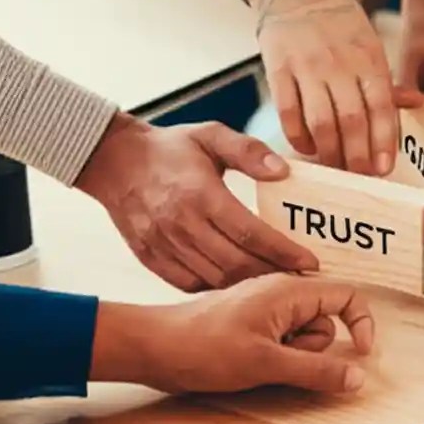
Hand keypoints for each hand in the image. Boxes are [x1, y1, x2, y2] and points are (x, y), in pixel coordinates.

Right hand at [75, 114, 318, 291]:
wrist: (113, 160)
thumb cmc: (170, 148)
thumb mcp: (211, 134)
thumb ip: (249, 151)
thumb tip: (284, 171)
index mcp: (200, 194)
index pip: (251, 234)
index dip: (284, 253)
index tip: (310, 262)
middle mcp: (180, 225)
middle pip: (236, 265)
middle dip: (273, 275)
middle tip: (300, 277)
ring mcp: (163, 245)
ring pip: (214, 280)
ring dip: (247, 286)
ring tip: (276, 283)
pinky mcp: (150, 258)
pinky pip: (188, 285)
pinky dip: (215, 288)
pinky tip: (237, 283)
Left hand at [91, 275, 373, 393]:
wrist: (150, 348)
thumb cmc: (203, 349)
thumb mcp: (266, 364)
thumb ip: (317, 370)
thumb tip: (358, 377)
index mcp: (289, 290)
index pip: (347, 296)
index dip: (362, 324)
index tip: (362, 354)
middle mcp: (280, 293)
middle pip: (325, 322)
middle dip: (312, 349)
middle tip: (275, 358)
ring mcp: (264, 308)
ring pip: (303, 336)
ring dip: (290, 356)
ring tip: (255, 361)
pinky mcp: (251, 323)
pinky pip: (282, 340)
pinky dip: (275, 356)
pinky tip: (247, 362)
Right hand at [229, 0, 404, 175]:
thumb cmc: (338, 20)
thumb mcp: (370, 43)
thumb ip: (386, 79)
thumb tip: (416, 105)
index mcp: (369, 58)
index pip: (382, 109)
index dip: (383, 143)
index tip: (384, 169)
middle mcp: (340, 64)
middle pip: (353, 122)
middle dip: (358, 157)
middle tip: (360, 178)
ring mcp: (308, 67)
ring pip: (321, 123)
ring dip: (330, 153)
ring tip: (335, 169)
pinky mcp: (278, 69)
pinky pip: (289, 114)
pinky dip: (298, 138)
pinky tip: (307, 149)